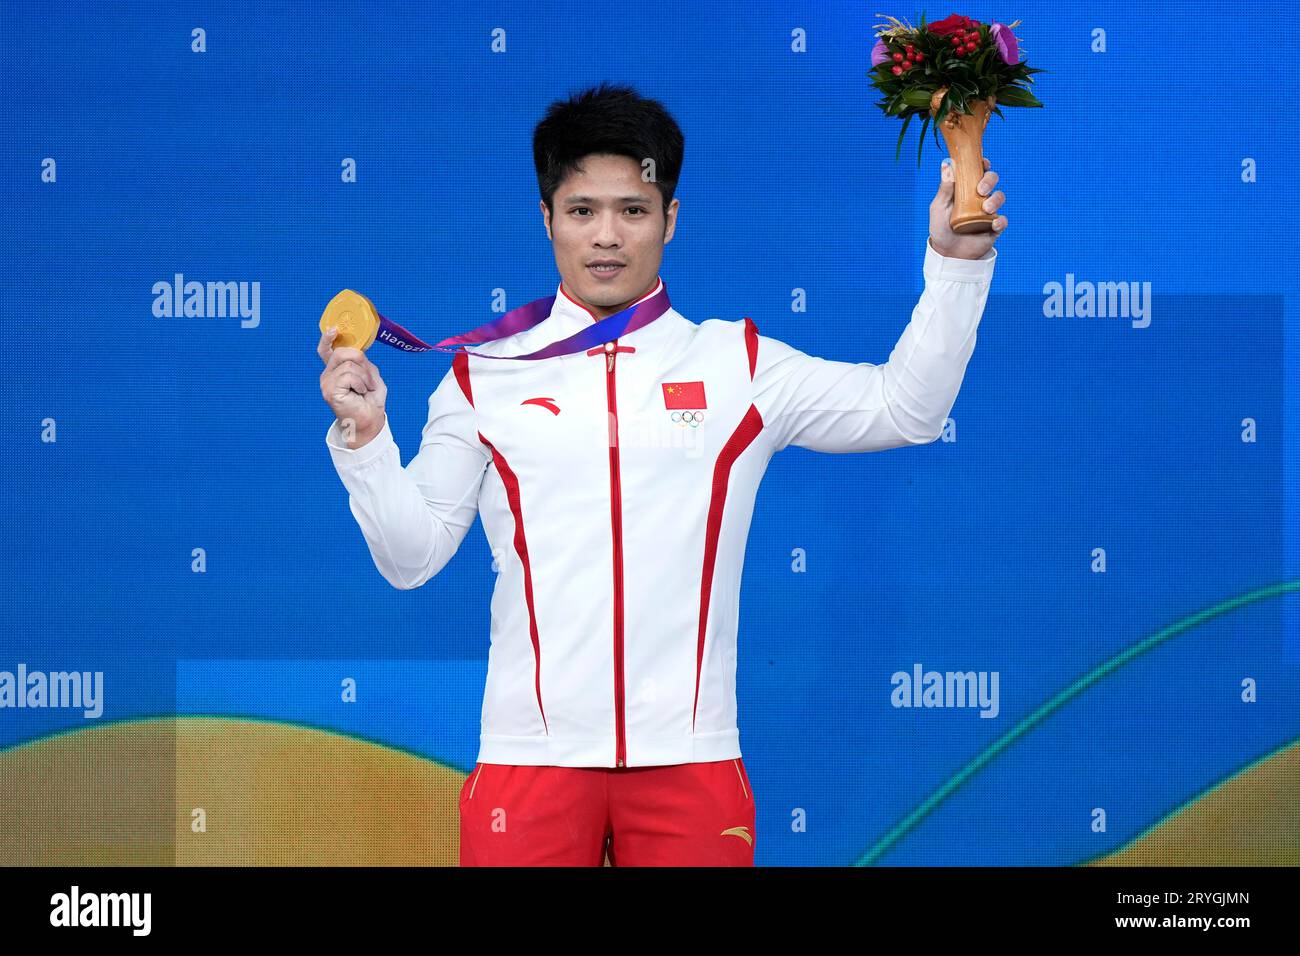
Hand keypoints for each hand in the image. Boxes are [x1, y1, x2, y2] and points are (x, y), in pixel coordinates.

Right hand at [318, 326, 387, 446]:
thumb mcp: (371, 375)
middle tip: (369, 380)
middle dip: (361, 362)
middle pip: (342, 352)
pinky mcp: (330, 391)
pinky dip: (361, 383)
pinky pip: (349, 375)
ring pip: (348, 364)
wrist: (370, 421)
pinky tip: (361, 393)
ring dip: (364, 377)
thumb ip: (363, 362)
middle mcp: (328, 375)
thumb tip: (357, 352)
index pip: (326, 351)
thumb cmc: (370, 401)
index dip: (327, 338)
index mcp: (336, 370)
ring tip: (365, 390)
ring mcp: (327, 383)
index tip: (334, 330)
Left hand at [929, 156, 1006, 259]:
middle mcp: (979, 197)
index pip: (978, 171)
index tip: (983, 162)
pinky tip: (994, 224)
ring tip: (986, 209)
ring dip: (996, 200)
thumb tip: (946, 164)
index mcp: (966, 189)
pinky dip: (1001, 221)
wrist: (947, 254)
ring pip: (1000, 197)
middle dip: (990, 180)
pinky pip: (1003, 221)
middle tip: (981, 190)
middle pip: (991, 180)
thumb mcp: (939, 207)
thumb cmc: (940, 228)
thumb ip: (944, 188)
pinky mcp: (994, 227)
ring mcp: (988, 212)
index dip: (983, 163)